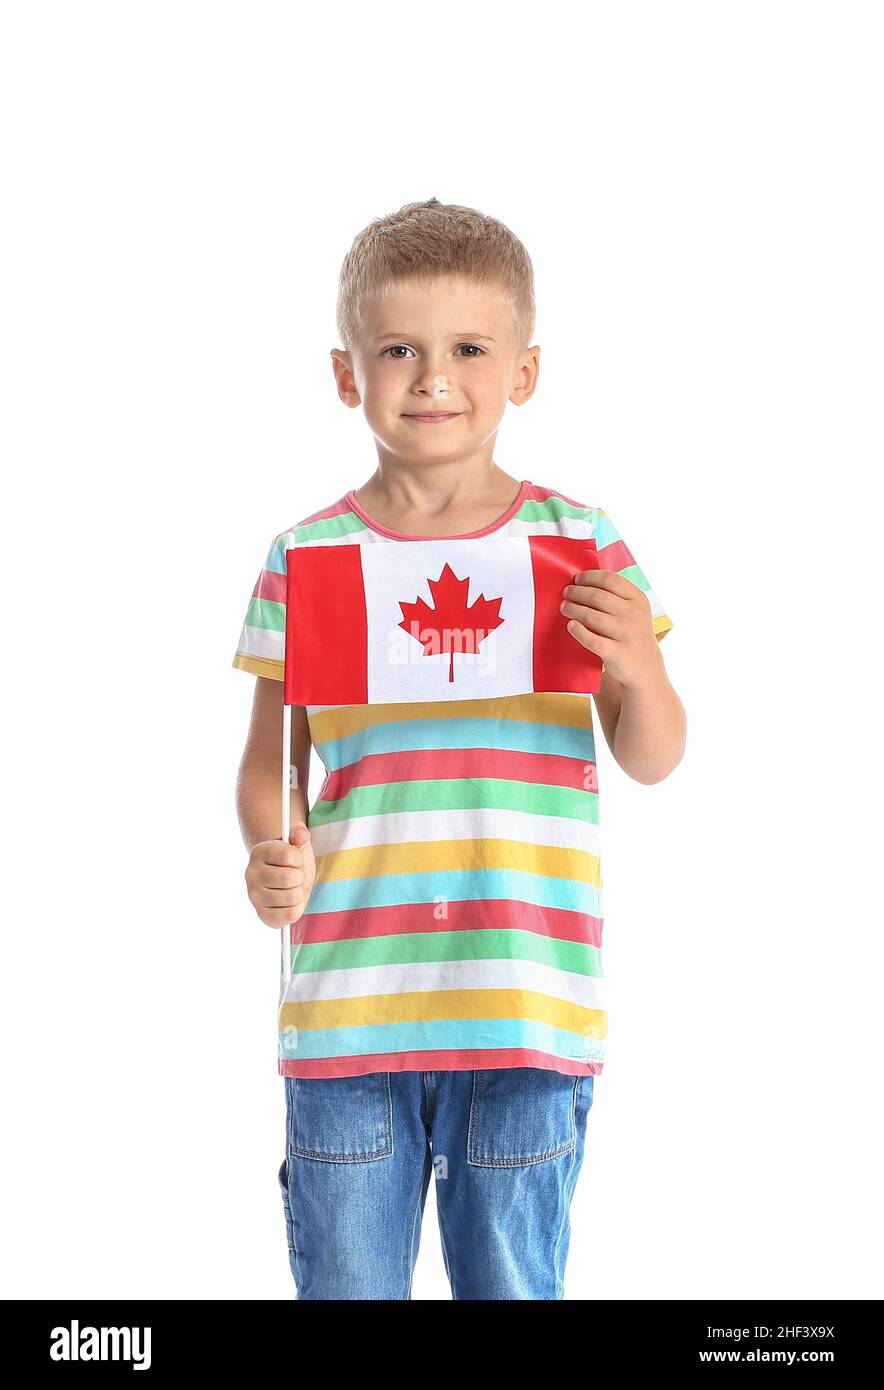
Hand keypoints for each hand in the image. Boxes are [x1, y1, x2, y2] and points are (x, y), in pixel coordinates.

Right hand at [245, 822, 315, 928]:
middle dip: (300, 877)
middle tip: (294, 876)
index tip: (294, 860)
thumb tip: (302, 835)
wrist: (285, 883)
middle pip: (291, 877)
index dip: (299, 858)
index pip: (290, 855)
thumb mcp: (297, 845)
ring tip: (291, 888)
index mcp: (259, 852)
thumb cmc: (292, 862)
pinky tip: (289, 902)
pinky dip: (296, 908)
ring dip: (299, 893)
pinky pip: (290, 914)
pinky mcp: (262, 915)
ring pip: (293, 896)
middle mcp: (251, 874)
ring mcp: (254, 896)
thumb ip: (300, 836)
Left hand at [561, 569, 661, 688]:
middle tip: (566, 593)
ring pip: (592, 616)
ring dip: (573, 609)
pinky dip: (579, 631)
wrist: (645, 667)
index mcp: (638, 599)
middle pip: (598, 596)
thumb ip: (615, 595)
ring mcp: (626, 634)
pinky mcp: (617, 653)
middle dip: (577, 592)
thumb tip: (582, 581)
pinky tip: (571, 626)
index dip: (589, 577)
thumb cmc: (632, 633)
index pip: (610, 580)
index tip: (576, 579)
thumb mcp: (634, 610)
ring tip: (564, 607)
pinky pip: (592, 640)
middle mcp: (634, 615)